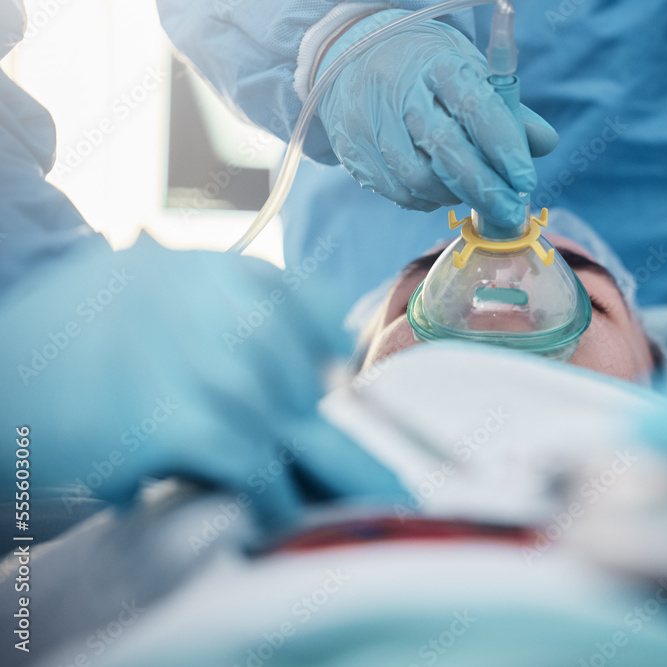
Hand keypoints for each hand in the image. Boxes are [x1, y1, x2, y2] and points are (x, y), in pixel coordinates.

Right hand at [2, 236, 404, 528]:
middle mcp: (210, 299)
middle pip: (307, 373)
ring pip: (288, 423)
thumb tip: (306, 359)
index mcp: (209, 267)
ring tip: (304, 501)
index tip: (333, 391)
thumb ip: (217, 312)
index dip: (326, 358)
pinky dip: (269, 497)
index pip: (310, 304)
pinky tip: (269, 516)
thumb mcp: (145, 295)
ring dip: (304, 472)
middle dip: (322, 426)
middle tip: (344, 466)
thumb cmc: (64, 354)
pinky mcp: (169, 416)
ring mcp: (193, 355)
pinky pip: (253, 464)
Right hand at [317, 9, 558, 226]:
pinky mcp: (355, 151)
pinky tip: (441, 190)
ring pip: (420, 177)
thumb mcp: (467, 72)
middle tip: (510, 212)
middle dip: (484, 188)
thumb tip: (544, 143)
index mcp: (437, 65)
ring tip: (472, 193)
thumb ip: (506, 110)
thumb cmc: (425, 70)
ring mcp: (373, 123)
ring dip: (454, 195)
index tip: (525, 179)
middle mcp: (401, 91)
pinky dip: (428, 199)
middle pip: (446, 149)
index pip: (475, 107)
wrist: (352, 58)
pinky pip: (400, 191)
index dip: (503, 147)